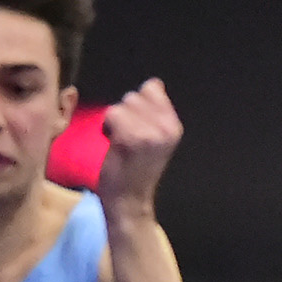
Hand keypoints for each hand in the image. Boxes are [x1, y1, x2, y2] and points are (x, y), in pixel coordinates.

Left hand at [97, 79, 181, 209]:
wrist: (129, 199)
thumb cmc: (136, 167)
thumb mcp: (155, 137)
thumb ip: (155, 110)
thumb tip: (154, 83)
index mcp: (174, 126)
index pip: (152, 89)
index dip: (138, 104)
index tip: (139, 127)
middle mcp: (167, 128)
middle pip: (134, 96)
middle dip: (126, 113)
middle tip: (129, 138)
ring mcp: (150, 133)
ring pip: (122, 105)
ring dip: (115, 121)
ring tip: (121, 142)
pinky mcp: (131, 139)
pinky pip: (112, 115)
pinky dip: (107, 128)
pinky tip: (114, 145)